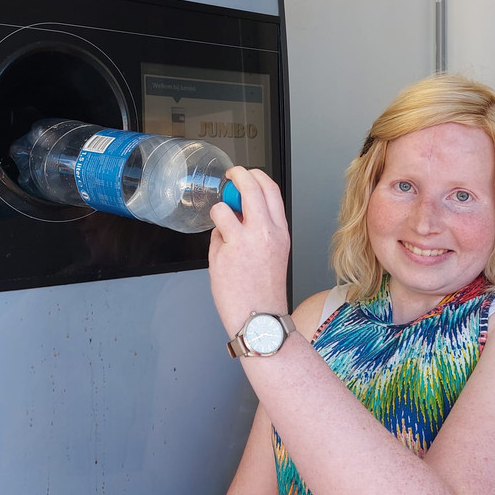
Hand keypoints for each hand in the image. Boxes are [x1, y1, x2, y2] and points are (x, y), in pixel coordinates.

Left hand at [208, 167, 290, 335]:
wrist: (260, 319)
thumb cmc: (265, 290)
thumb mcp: (275, 252)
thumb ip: (261, 228)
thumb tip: (240, 210)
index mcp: (281, 232)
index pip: (271, 190)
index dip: (256, 176)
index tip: (246, 175)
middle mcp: (265, 232)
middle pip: (250, 186)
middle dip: (237, 175)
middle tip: (229, 177)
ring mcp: (243, 242)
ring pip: (223, 208)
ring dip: (219, 212)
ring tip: (224, 228)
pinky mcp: (224, 254)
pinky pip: (214, 233)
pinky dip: (215, 239)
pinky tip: (222, 253)